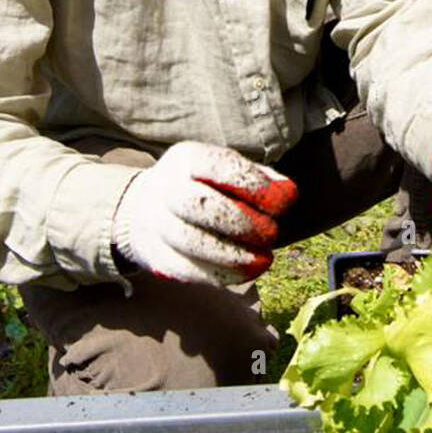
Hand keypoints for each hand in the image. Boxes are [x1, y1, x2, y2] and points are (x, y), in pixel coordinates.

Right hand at [112, 140, 298, 285]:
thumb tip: (287, 193)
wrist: (144, 209)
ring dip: (234, 254)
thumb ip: (259, 178)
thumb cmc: (203, 187)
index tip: (284, 203)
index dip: (253, 185)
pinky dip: (222, 274)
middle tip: (272, 233)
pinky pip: (188, 269)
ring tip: (265, 259)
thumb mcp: (226, 171)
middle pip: (199, 204)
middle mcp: (166, 188)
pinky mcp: (157, 257)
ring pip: (192, 241)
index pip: (218, 165)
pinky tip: (248, 272)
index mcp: (186, 158)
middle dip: (242, 222)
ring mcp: (156, 224)